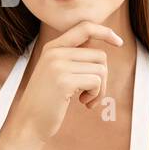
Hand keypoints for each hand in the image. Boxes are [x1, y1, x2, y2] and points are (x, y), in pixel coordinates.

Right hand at [6, 22, 121, 146]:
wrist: (29, 122)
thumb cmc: (48, 100)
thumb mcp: (58, 73)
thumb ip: (75, 58)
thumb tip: (101, 49)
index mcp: (53, 47)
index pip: (85, 27)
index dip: (105, 32)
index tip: (119, 42)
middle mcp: (54, 52)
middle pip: (99, 55)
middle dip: (103, 77)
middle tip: (92, 93)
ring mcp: (58, 65)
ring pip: (101, 69)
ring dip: (100, 89)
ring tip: (87, 99)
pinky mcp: (64, 81)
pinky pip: (96, 82)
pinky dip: (96, 95)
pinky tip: (84, 103)